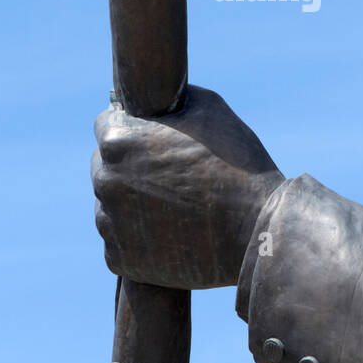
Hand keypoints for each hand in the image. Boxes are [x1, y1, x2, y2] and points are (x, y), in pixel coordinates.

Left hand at [92, 85, 285, 289]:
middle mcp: (105, 180)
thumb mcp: (209, 109)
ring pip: (110, 205)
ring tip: (173, 207)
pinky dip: (139, 239)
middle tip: (168, 177)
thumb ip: (170, 102)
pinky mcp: (119, 259)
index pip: (105, 125)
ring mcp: (109, 223)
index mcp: (118, 140)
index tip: (152, 141)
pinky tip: (170, 234)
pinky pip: (120, 241)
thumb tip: (155, 102)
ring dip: (131, 204)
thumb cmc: (238, 165)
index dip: (133, 130)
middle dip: (129, 167)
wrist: (257, 232)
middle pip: (105, 166)